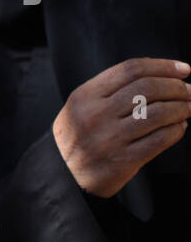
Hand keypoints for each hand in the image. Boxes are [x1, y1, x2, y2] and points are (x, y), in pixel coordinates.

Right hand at [53, 57, 190, 197]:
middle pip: (148, 89)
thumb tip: (164, 77)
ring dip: (182, 108)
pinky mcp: (123, 160)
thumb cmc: (79, 135)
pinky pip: (160, 139)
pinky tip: (179, 127)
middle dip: (177, 87)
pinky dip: (177, 130)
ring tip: (188, 108)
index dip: (163, 66)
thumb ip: (112, 90)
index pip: (131, 70)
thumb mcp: (82, 106)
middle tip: (189, 91)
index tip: (184, 69)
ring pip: (158, 113)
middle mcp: (96, 115)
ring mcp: (109, 138)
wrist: (62, 174)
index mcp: (85, 96)